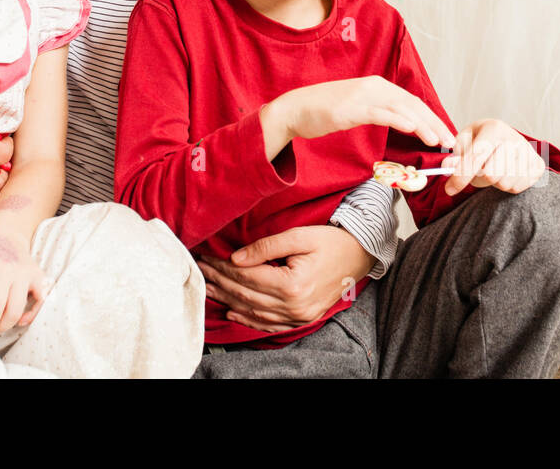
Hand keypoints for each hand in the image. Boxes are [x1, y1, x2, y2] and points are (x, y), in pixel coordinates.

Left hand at [199, 225, 374, 332]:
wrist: (359, 255)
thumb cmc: (330, 241)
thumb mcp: (299, 236)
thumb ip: (266, 246)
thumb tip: (236, 258)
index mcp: (292, 284)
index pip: (247, 276)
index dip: (223, 266)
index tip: (206, 256)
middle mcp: (294, 306)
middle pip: (246, 294)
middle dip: (220, 281)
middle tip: (200, 269)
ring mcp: (299, 316)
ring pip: (254, 311)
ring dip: (228, 299)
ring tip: (208, 287)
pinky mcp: (302, 319)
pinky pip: (269, 323)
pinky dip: (248, 318)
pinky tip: (232, 311)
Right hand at [262, 76, 452, 158]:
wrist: (295, 109)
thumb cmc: (325, 111)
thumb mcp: (357, 108)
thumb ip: (378, 112)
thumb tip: (401, 123)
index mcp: (377, 86)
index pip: (412, 102)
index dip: (432, 118)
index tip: (445, 134)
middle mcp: (374, 86)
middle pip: (412, 104)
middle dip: (434, 123)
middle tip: (450, 141)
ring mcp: (363, 96)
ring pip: (401, 109)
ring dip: (423, 125)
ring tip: (437, 139)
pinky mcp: (352, 107)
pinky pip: (380, 113)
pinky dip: (398, 119)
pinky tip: (412, 128)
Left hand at [443, 118, 544, 195]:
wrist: (505, 137)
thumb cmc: (480, 140)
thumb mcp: (464, 142)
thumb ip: (456, 154)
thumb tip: (447, 165)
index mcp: (494, 129)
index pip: (475, 157)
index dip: (460, 176)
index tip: (449, 189)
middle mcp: (514, 139)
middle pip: (490, 174)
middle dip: (478, 178)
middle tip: (476, 172)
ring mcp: (528, 153)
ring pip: (504, 183)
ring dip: (493, 183)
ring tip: (492, 170)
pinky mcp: (537, 166)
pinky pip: (517, 188)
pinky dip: (506, 185)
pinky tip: (505, 173)